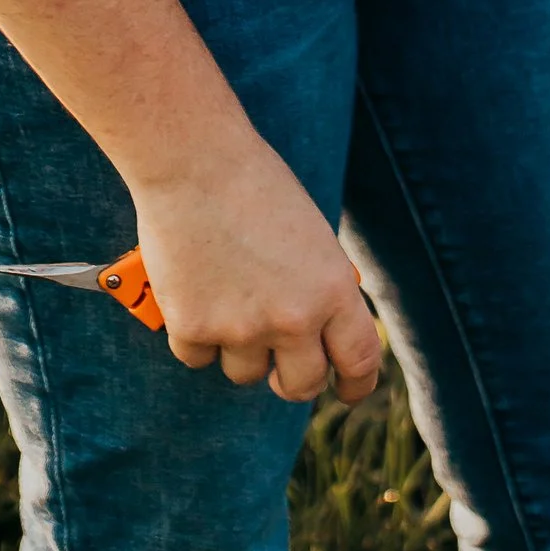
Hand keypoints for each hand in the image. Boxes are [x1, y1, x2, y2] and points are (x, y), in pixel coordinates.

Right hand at [134, 144, 382, 406]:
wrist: (195, 160)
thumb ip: (318, 287)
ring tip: (225, 299)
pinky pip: (197, 356)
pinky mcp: (193, 327)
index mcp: (332, 288)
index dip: (355, 384)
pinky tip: (190, 292)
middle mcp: (294, 317)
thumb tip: (317, 332)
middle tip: (279, 367)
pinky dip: (192, 333)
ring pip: (245, 373)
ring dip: (237, 349)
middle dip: (290, 379)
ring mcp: (242, 327)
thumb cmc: (254, 185)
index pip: (359, 359)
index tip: (346, 390)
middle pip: (301, 384)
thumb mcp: (311, 236)